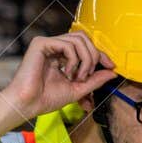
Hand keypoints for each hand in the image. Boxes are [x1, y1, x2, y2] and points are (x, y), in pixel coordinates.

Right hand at [0, 33, 117, 142]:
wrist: (29, 104)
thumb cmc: (47, 98)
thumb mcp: (78, 89)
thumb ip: (95, 80)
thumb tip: (112, 72)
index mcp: (62, 55)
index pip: (85, 45)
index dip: (100, 54)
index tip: (111, 66)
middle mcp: (55, 46)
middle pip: (84, 38)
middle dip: (94, 56)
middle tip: (87, 76)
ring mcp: (47, 43)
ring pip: (79, 39)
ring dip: (85, 60)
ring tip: (78, 76)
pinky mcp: (41, 43)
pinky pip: (68, 44)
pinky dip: (73, 60)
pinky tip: (67, 73)